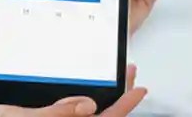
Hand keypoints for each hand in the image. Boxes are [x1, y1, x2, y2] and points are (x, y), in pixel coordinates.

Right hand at [0, 64, 146, 115]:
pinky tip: (72, 93)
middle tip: (129, 78)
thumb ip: (53, 115)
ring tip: (107, 82)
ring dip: (94, 101)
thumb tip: (88, 106)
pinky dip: (70, 104)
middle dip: (114, 101)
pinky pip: (56, 116)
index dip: (124, 106)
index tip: (139, 87)